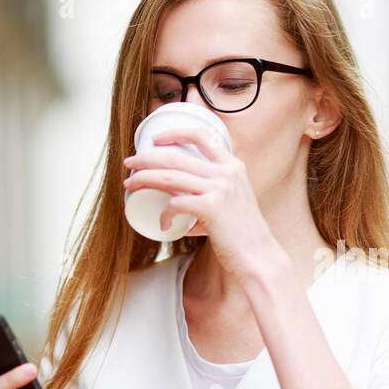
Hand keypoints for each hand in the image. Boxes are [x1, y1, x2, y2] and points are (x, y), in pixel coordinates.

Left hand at [122, 125, 277, 281]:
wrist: (259, 255)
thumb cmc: (243, 233)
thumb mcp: (233, 200)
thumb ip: (211, 193)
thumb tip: (178, 203)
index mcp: (232, 166)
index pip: (201, 135)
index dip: (174, 133)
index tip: (155, 140)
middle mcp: (226, 172)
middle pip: (175, 156)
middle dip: (146, 158)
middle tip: (130, 164)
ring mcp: (218, 189)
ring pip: (169, 177)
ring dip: (144, 179)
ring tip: (129, 185)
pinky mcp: (211, 208)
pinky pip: (175, 204)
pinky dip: (163, 214)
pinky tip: (161, 224)